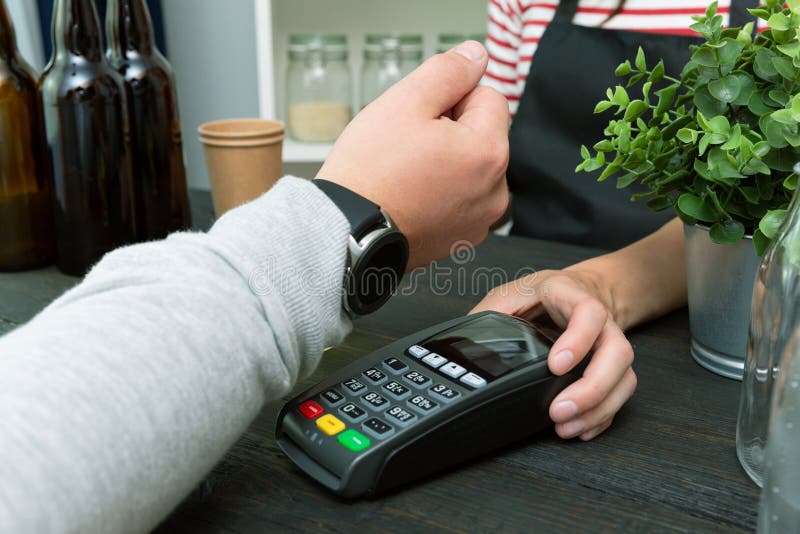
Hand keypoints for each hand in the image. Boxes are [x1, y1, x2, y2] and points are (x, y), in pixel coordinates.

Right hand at [317, 41, 509, 269]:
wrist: (343, 232)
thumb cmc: (369, 173)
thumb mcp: (405, 102)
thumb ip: (448, 71)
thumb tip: (475, 56)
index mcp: (490, 154)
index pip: (488, 97)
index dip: (450, 98)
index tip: (419, 118)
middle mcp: (494, 192)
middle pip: (480, 135)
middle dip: (448, 131)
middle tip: (406, 146)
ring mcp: (479, 221)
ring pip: (468, 169)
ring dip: (444, 163)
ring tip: (405, 174)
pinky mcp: (460, 239)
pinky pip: (456, 200)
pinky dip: (438, 194)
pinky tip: (408, 196)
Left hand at [471, 269, 635, 440]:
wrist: (577, 290)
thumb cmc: (542, 294)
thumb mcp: (510, 295)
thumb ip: (491, 315)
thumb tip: (465, 343)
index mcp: (572, 296)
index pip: (589, 313)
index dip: (577, 341)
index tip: (555, 366)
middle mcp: (601, 322)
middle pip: (617, 352)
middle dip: (592, 387)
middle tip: (559, 410)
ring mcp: (611, 345)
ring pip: (624, 378)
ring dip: (598, 408)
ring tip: (566, 426)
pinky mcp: (613, 368)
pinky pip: (620, 395)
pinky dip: (602, 416)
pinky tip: (581, 428)